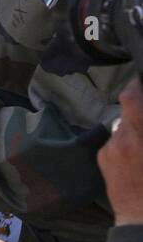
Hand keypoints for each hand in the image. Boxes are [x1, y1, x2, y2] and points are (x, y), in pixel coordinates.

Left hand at [100, 77, 142, 225]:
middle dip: (140, 112)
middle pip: (129, 111)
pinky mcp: (103, 158)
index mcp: (141, 136)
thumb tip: (141, 112)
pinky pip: (114, 142)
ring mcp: (110, 148)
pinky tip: (135, 157)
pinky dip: (125, 142)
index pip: (132, 98)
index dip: (137, 87)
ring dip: (133, 129)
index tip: (142, 83)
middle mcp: (124, 138)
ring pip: (122, 127)